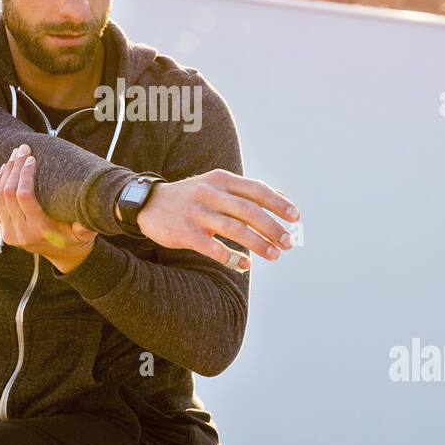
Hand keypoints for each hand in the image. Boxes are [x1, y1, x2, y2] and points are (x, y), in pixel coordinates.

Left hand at [0, 143, 96, 272]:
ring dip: (5, 172)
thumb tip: (97, 204)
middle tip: (23, 150)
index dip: (24, 174)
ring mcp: (9, 232)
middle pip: (8, 193)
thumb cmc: (76, 238)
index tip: (32, 159)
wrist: (63, 256)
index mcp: (40, 230)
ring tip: (15, 156)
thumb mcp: (85, 232)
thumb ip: (87, 221)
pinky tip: (5, 169)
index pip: (24, 196)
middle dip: (14, 167)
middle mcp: (21, 232)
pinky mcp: (3, 230)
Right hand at [136, 171, 299, 271]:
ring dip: (258, 244)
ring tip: (274, 256)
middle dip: (272, 228)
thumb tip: (281, 195)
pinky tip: (246, 264)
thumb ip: (246, 191)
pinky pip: (213, 248)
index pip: (256, 190)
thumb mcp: (216, 185)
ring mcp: (197, 213)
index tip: (295, 217)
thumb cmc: (191, 196)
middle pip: (249, 211)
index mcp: (221, 180)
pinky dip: (232, 257)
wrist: (148, 204)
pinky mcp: (185, 233)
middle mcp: (210, 193)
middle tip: (289, 243)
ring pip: (234, 230)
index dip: (278, 204)